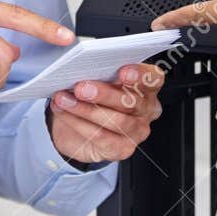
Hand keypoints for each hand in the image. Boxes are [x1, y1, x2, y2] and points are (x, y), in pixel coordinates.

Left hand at [47, 63, 164, 165]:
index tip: (122, 72)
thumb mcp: (97, 78)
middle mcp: (146, 109)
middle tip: (81, 88)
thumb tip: (83, 66)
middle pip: (131, 102)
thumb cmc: (92, 95)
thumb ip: (98, 72)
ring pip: (115, 121)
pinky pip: (101, 137)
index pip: (153, 79)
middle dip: (104, 94)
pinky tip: (64, 113)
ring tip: (64, 100)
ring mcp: (137, 131)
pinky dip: (79, 124)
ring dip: (85, 110)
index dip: (140, 75)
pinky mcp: (122, 149)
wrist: (76, 126)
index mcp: (146, 86)